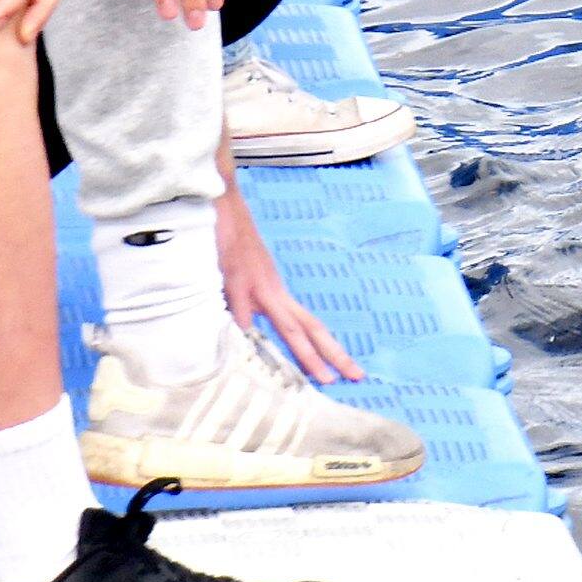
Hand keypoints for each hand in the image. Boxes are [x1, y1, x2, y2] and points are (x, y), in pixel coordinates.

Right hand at [216, 177, 362, 383]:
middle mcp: (273, 291)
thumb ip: (241, 306)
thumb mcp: (238, 280)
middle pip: (309, 329)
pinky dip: (245, 326)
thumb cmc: (229, 244)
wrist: (224, 203)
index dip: (324, 349)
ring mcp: (257, 285)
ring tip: (323, 378)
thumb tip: (241, 333)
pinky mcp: (236, 275)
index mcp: (275, 294)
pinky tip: (250, 345)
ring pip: (288, 325)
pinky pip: (242, 306)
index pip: (306, 326)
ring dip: (305, 353)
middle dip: (333, 356)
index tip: (342, 371)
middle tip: (358, 378)